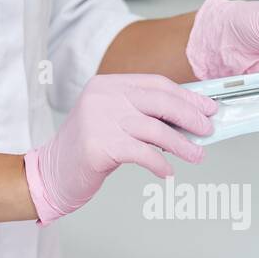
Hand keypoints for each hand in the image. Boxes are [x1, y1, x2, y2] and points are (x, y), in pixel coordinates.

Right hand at [24, 73, 217, 223]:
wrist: (52, 173)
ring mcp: (99, 120)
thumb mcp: (113, 122)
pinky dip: (160, 164)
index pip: (156, 84)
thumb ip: (143, 115)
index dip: (186, 96)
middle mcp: (102, 97)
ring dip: (182, 145)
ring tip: (197, 156)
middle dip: (190, 117)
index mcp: (108, 85)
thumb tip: (187, 120)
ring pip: (156, 130)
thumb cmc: (87, 150)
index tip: (207, 108)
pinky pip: (142, 153)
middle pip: (160, 102)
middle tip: (207, 130)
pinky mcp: (98, 146)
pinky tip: (167, 172)